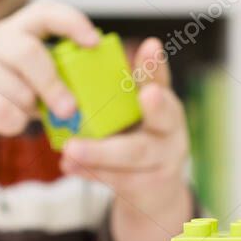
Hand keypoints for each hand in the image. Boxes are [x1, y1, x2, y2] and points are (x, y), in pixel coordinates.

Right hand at [0, 0, 98, 153]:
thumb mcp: (13, 73)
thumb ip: (44, 74)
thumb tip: (86, 92)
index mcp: (8, 32)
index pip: (44, 12)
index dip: (72, 22)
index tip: (94, 41)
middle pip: (28, 52)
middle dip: (53, 83)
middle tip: (69, 109)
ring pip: (17, 90)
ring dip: (29, 109)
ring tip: (22, 112)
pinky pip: (0, 111)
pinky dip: (13, 123)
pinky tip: (9, 123)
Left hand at [59, 37, 192, 240]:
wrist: (155, 195)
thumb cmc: (137, 143)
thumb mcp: (133, 117)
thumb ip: (117, 97)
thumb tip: (74, 68)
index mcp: (165, 105)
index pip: (161, 80)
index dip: (156, 65)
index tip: (150, 46)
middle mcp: (171, 130)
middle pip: (165, 117)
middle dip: (156, 105)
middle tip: (147, 94)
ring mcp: (165, 161)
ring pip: (135, 154)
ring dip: (101, 151)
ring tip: (71, 148)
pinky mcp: (150, 188)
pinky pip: (120, 180)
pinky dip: (91, 173)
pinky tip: (69, 166)